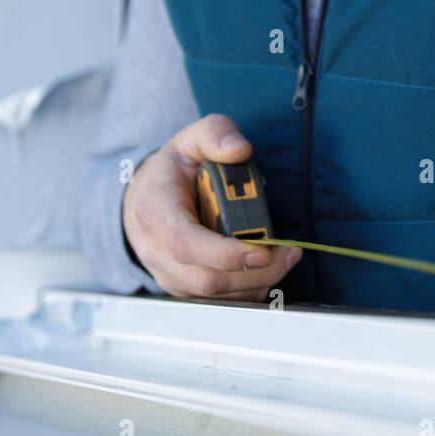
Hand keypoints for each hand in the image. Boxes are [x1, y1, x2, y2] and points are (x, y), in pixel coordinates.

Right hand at [122, 114, 300, 301]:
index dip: (225, 254)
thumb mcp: (189, 139)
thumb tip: (240, 149)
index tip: (262, 251)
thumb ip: (214, 134)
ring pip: (215, 296)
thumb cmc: (171, 171)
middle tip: (289, 252)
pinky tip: (267, 270)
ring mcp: (169, 274)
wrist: (145, 198)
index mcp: (155, 212)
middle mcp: (156, 251)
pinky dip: (247, 290)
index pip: (186, 244)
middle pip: (207, 279)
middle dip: (255, 272)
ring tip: (286, 257)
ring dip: (257, 283)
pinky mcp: (183, 287)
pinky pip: (218, 301)